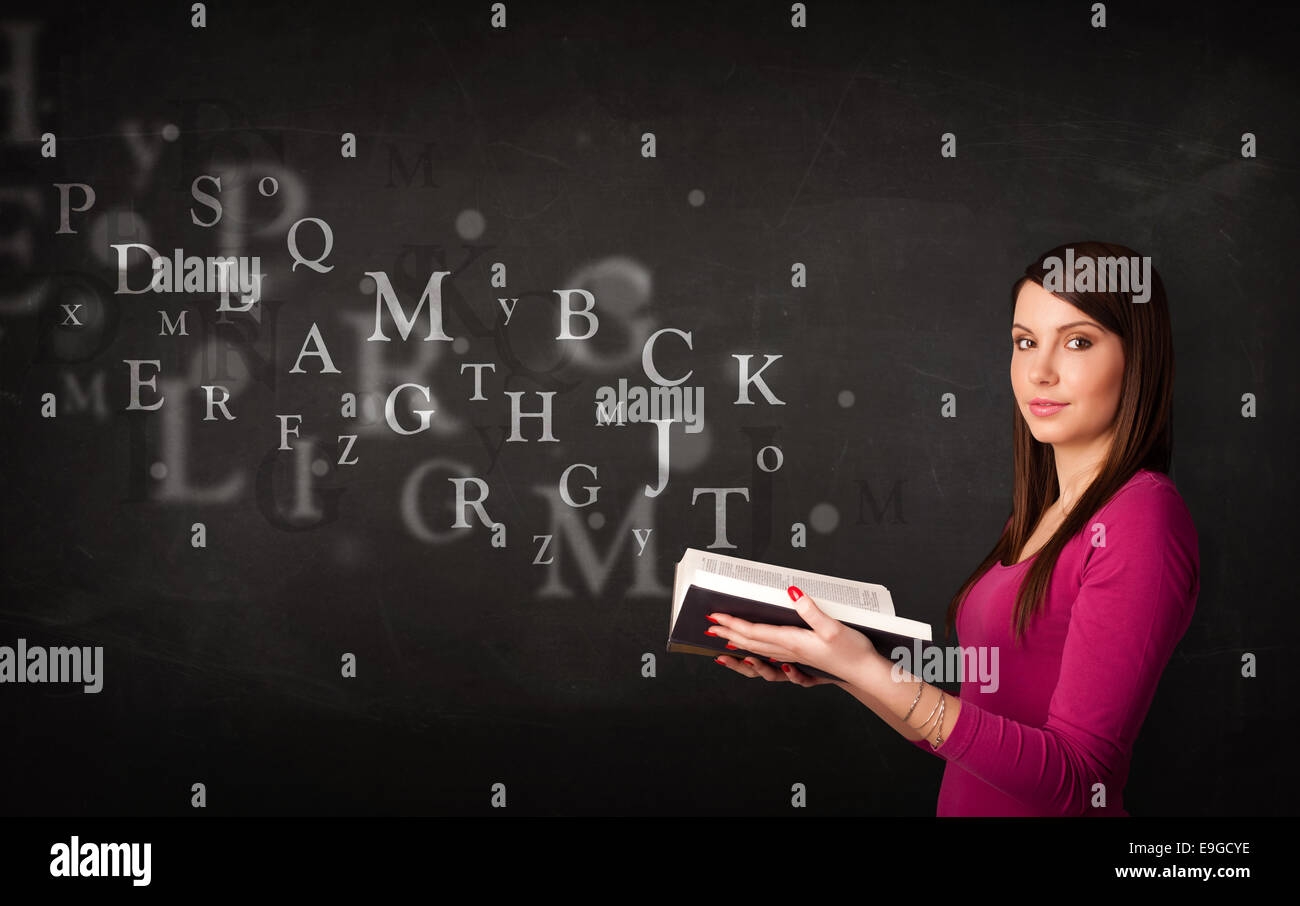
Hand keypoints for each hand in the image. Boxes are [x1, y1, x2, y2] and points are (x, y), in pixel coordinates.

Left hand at [708, 585, 886, 685]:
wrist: (865, 673)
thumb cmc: (852, 651)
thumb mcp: (834, 628)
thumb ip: (812, 610)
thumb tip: (793, 592)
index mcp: (792, 642)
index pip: (754, 632)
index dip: (733, 624)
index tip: (715, 618)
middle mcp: (789, 651)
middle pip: (751, 642)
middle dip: (728, 634)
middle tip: (709, 628)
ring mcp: (795, 657)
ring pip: (759, 651)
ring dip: (739, 645)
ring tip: (725, 643)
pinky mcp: (802, 659)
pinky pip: (772, 657)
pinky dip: (758, 655)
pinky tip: (756, 655)